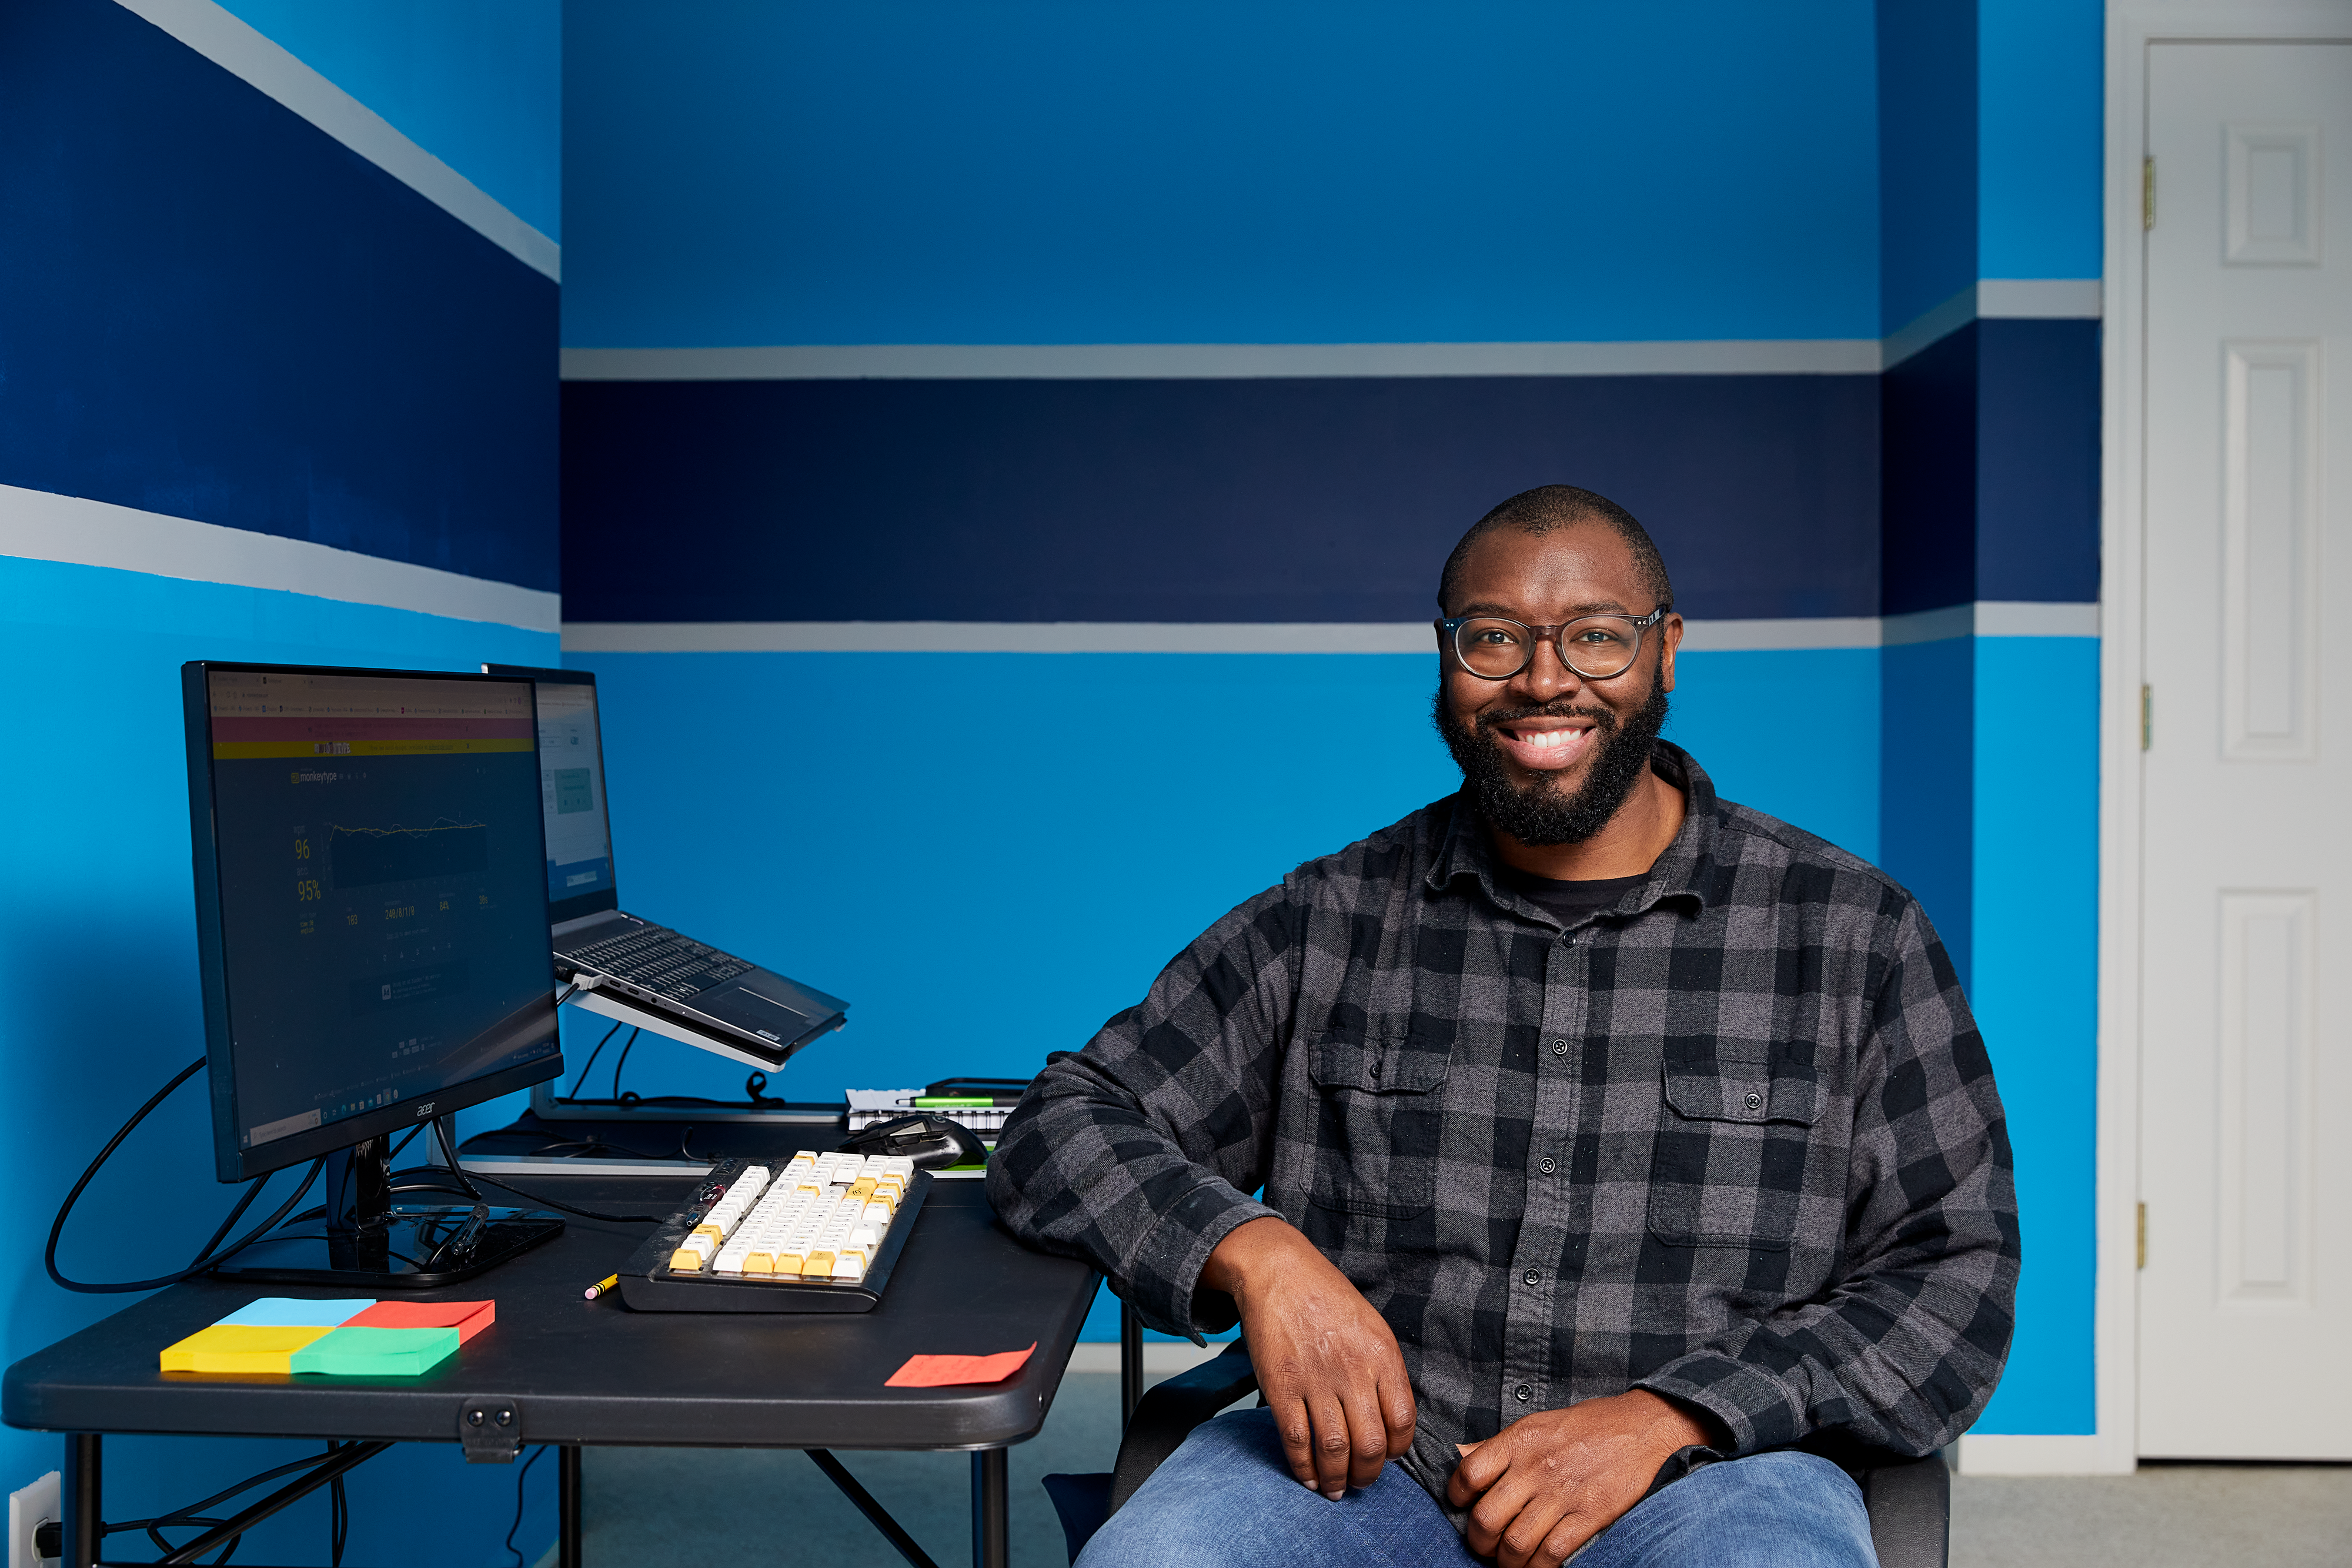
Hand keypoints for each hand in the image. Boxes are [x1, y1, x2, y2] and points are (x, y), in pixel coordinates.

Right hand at [1198, 1216, 1415, 1497]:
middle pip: (1370, 1444)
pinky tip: (1307, 1478)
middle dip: (1368, 1475)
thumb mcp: (1372, 1326)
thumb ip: (1384, 1370)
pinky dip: (1303, 1468)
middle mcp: (1353, 1371)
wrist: (1279, 1272)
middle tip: (1361, 1483)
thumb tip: (1390, 1419)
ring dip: (1336, 1479)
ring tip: (1335, 1489)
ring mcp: (1316, 1380)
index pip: (1403, 1422)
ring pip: (1334, 1450)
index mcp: (1382, 1355)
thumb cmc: (1327, 1298)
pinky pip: (1296, 1440)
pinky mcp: (1281, 1387)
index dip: (1397, 1450)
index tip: (1386, 1457)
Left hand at [1444, 1390, 1716, 1567]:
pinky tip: (1536, 1565)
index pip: (1469, 1473)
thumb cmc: (1586, 1425)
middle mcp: (1536, 1468)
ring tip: (1508, 1560)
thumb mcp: (1536, 1424)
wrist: (1641, 1427)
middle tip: (1484, 1546)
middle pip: (1487, 1518)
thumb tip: (1459, 1456)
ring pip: (1516, 1543)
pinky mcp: (1590, 1515)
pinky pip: (1553, 1553)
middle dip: (1479, 1542)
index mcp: (1519, 1441)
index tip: (1462, 1507)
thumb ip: (1497, 1446)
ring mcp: (1563, 1494)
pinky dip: (1538, 1567)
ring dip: (1506, 1561)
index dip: (1457, 1497)